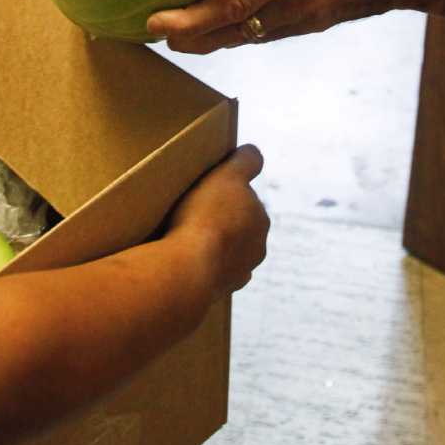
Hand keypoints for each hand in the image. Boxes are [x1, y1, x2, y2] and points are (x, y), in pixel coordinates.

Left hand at [144, 0, 444, 51]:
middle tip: (153, 22)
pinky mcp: (311, 23)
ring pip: (245, 30)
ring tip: (168, 39)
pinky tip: (207, 41)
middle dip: (191, 17)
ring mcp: (303, 6)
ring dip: (205, 38)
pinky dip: (233, 40)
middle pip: (235, 3)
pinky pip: (265, 36)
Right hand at [164, 144, 268, 295]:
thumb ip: (246, 162)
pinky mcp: (218, 292)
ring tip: (183, 238)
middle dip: (221, 222)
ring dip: (212, 246)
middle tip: (192, 213)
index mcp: (260, 220)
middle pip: (238, 228)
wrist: (187, 269)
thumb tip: (253, 153)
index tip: (206, 193)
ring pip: (226, 253)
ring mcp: (237, 274)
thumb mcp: (227, 176)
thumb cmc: (205, 218)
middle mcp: (256, 249)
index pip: (246, 200)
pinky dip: (202, 266)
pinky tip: (184, 260)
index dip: (226, 194)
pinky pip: (210, 274)